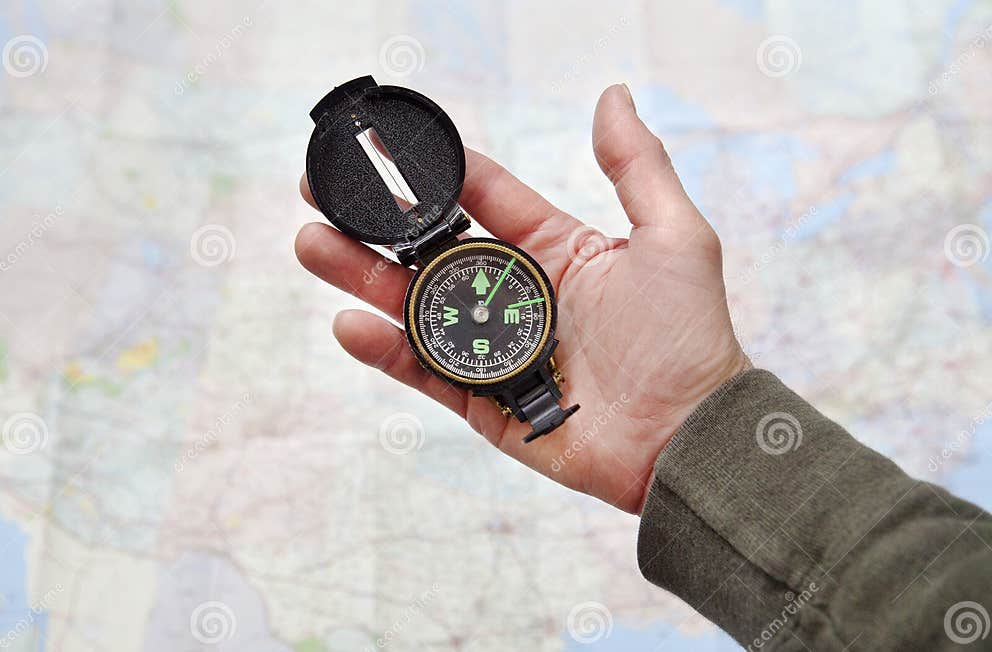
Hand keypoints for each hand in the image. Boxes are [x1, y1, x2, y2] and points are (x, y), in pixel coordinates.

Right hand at [295, 84, 747, 513]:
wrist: (687, 436)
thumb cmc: (688, 337)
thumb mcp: (673, 236)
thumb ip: (636, 166)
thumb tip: (613, 94)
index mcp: (553, 248)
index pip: (481, 197)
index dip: (430, 171)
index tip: (380, 144)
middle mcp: (515, 293)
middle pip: (430, 250)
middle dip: (373, 222)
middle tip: (320, 192)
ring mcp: (495, 347)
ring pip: (414, 306)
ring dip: (361, 277)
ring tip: (312, 245)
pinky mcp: (484, 401)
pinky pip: (425, 371)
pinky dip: (386, 351)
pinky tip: (350, 324)